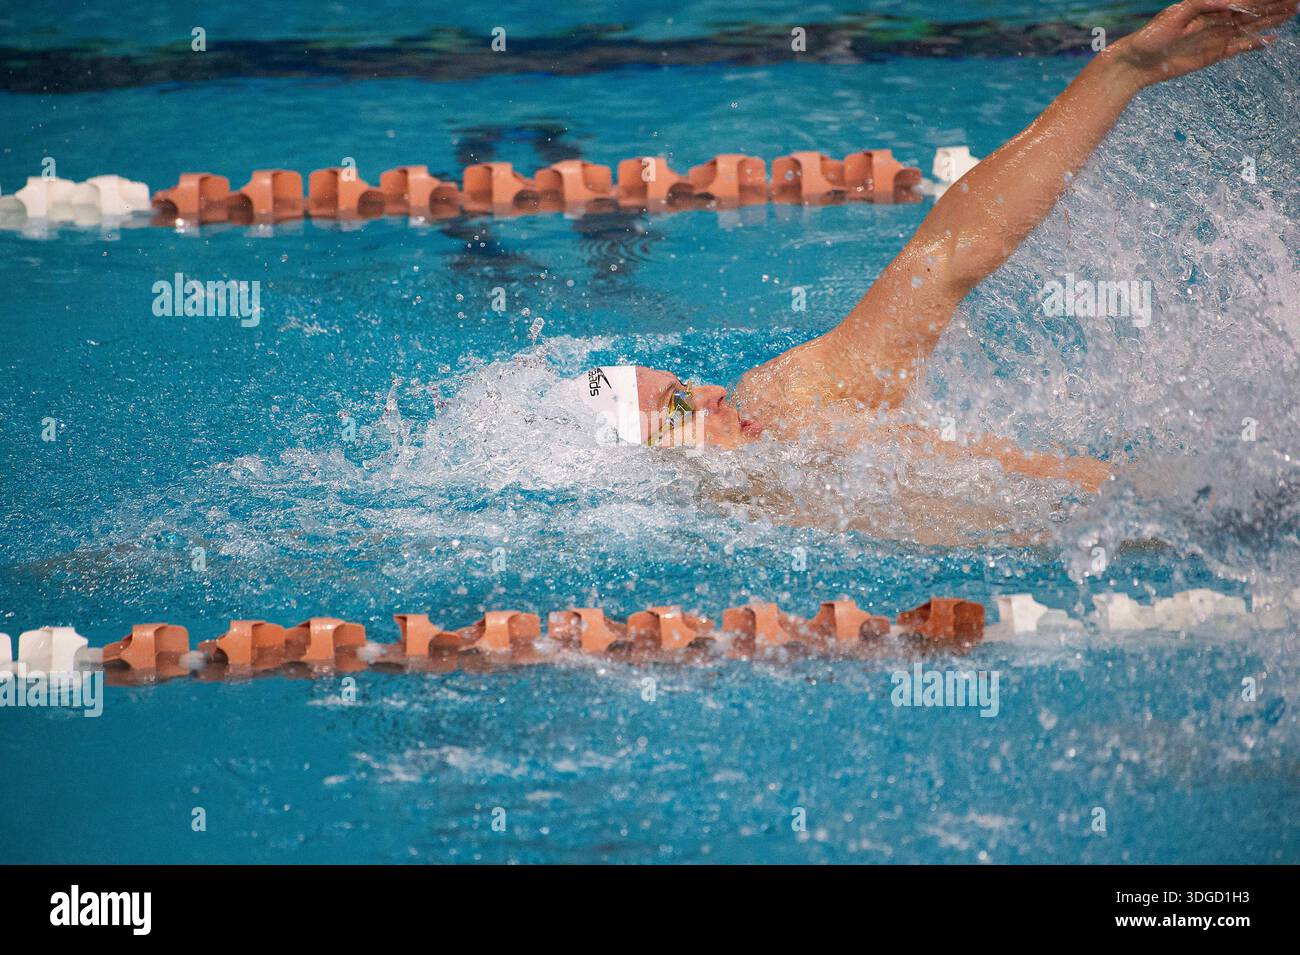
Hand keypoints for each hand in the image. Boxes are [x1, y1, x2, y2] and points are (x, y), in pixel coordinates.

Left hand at [1113, 0, 1297, 85]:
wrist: (1137, 62)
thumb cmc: (1152, 35)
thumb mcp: (1176, 14)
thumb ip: (1203, 4)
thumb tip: (1228, 1)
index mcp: (1210, 6)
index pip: (1244, 0)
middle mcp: (1217, 20)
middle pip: (1252, 11)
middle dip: (1274, 6)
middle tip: (1297, 2)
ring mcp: (1216, 37)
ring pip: (1250, 27)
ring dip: (1270, 21)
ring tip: (1292, 13)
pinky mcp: (1212, 55)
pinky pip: (1238, 48)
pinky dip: (1254, 45)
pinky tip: (1270, 41)